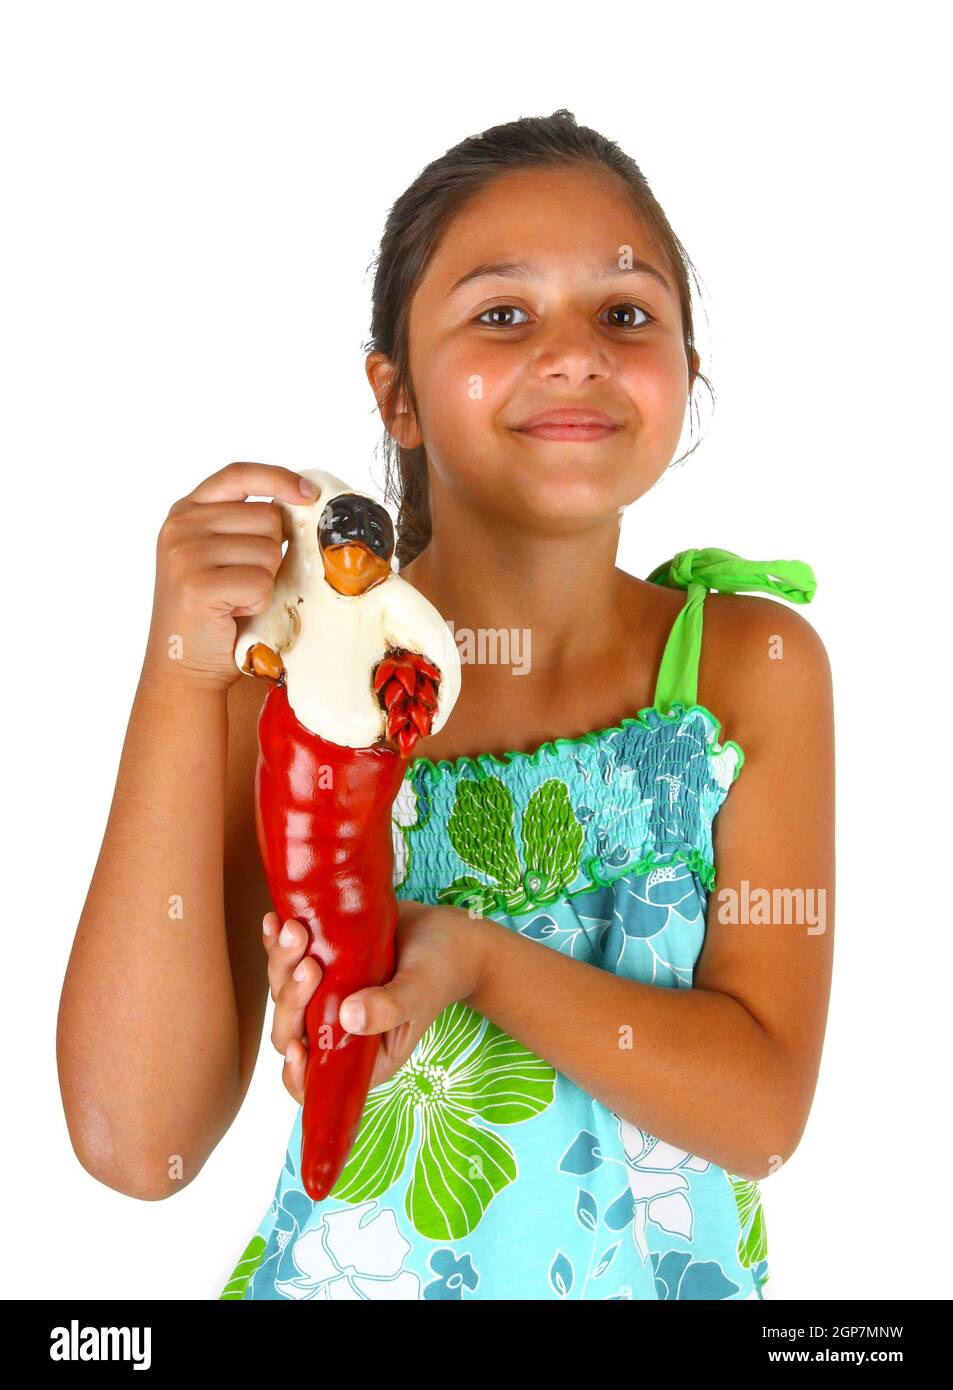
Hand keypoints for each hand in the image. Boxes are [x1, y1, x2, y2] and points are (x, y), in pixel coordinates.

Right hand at [145, 461, 317, 691]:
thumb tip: (306, 502)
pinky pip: (261, 583)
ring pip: (269, 551)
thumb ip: (248, 525)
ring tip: (235, 599)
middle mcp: (181, 525)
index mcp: (188, 511)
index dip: (278, 478)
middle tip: (243, 581)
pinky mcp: (198, 584)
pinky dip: (258, 602)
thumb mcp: (224, 554)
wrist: (184, 665)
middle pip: (267, 517)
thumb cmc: (217, 611)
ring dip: (265, 581)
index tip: (310, 493)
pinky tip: (233, 613)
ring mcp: (185, 553)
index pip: (239, 474)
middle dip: (272, 553)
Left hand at [261, 900, 486, 1101]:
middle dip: (291, 999)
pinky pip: (289, 960)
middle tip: (309, 963)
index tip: (297, 1044)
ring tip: (295, 930)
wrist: (444, 932)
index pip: (317, 1080)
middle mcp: (337, 1030)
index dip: (297, 1072)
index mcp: (362, 1055)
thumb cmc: (439, 969)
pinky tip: (275, 920)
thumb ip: (390, 1007)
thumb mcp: (421, 991)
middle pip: (291, 1030)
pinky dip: (276, 943)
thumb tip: (348, 1017)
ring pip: (284, 992)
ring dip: (281, 963)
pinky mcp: (322, 965)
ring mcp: (326, 997)